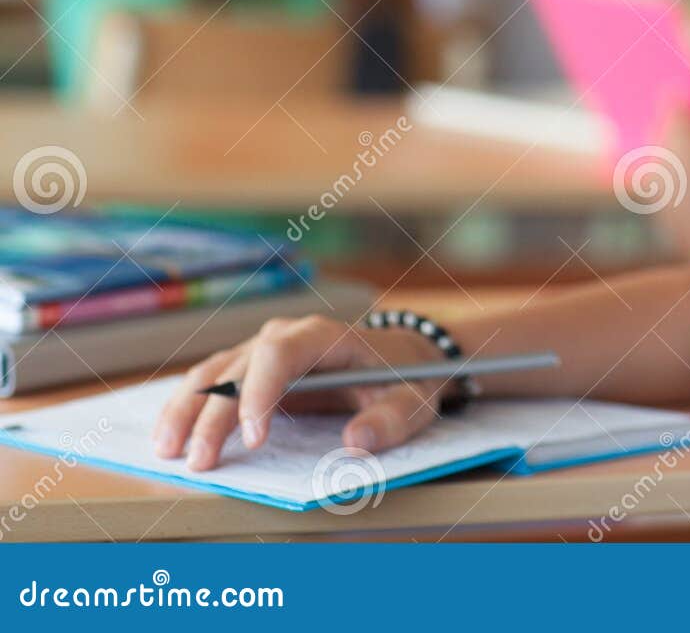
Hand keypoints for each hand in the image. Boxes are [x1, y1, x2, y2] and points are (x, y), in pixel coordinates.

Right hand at [152, 316, 447, 470]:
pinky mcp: (250, 370)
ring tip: (166, 450)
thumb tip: (356, 442)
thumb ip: (391, 420)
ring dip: (186, 410)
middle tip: (199, 462)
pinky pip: (210, 383)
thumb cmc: (406, 378)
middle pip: (237, 369)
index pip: (281, 353)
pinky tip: (168, 434)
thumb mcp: (414, 400)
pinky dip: (187, 407)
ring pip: (213, 373)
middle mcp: (286, 336)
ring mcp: (262, 351)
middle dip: (213, 416)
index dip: (261, 393)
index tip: (255, 439)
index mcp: (325, 337)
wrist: (401, 359)